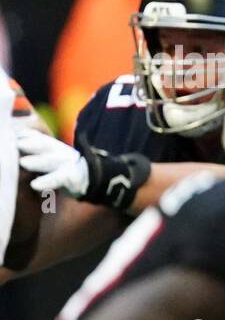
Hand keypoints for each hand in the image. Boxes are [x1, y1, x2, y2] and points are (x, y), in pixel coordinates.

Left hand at [19, 131, 149, 209]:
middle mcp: (67, 157)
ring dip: (37, 161)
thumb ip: (56, 158)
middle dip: (31, 145)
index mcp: (64, 152)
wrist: (115, 182)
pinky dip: (47, 182)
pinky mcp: (76, 179)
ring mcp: (72, 167)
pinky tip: (35, 185)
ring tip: (22, 162)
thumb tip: (39, 151)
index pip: (46, 142)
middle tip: (15, 142)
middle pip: (47, 148)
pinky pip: (60, 180)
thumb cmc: (88, 175)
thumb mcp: (71, 163)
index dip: (31, 137)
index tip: (18, 133)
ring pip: (52, 162)